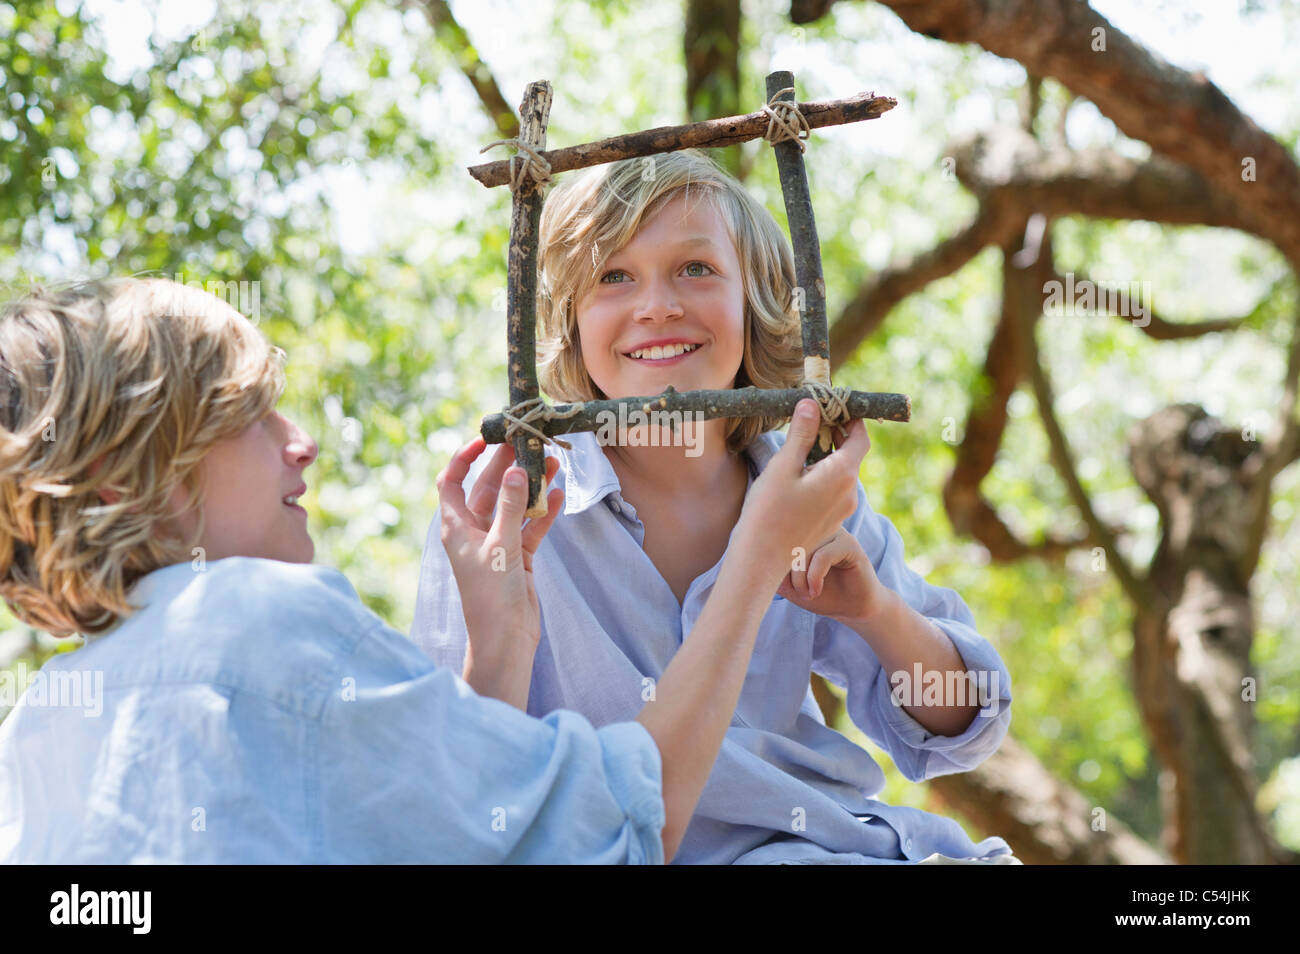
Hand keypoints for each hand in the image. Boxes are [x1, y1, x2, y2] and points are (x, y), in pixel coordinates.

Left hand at [437, 436, 562, 650]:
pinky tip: (558, 495)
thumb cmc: (491, 595)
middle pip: (488, 488)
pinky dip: (543, 512)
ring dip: (531, 487)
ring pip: (514, 506)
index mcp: (456, 527)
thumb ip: (511, 508)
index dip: (464, 458)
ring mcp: (497, 543)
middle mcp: (474, 531)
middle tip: (528, 442)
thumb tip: (517, 470)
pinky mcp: (517, 556)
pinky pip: (531, 527)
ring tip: (552, 463)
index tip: (485, 439)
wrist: (505, 639)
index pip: (452, 481)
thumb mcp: (501, 546)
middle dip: (508, 466)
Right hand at [734, 399, 870, 592]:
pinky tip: (797, 474)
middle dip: (836, 434)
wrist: (762, 559)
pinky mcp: (829, 522)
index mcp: (842, 474)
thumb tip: (812, 404)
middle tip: (813, 419)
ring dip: (827, 456)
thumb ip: (801, 434)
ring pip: (841, 474)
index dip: (852, 419)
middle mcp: (849, 493)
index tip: (834, 406)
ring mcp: (841, 510)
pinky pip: (832, 491)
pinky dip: (822, 475)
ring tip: (801, 445)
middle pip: (852, 455)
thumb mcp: (783, 466)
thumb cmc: (768, 511)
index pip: (861, 437)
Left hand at [777, 527, 888, 623]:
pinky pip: (823, 555)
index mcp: (799, 529)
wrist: (852, 607)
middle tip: (796, 591)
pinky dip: (815, 576)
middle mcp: (816, 525)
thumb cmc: (820, 592)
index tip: (777, 584)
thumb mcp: (787, 584)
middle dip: (786, 571)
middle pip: (786, 538)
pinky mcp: (849, 544)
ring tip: (807, 593)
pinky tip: (816, 591)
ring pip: (804, 546)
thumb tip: (750, 559)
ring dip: (800, 576)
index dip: (770, 560)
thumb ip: (770, 569)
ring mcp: (833, 531)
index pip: (773, 534)